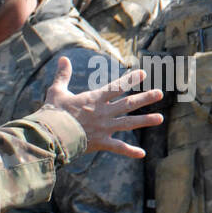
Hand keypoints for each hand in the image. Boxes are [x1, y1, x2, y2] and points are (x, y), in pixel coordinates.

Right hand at [43, 56, 162, 158]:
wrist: (51, 135)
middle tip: (159, 93)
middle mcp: (103, 112)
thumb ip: (63, 75)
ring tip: (160, 118)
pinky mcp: (101, 142)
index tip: (142, 73)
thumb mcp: (56, 91)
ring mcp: (104, 128)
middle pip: (128, 104)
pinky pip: (118, 147)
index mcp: (94, 99)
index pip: (116, 87)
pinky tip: (142, 153)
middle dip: (145, 98)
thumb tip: (63, 58)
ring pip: (129, 123)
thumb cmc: (53, 113)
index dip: (130, 79)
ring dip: (145, 120)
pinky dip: (130, 151)